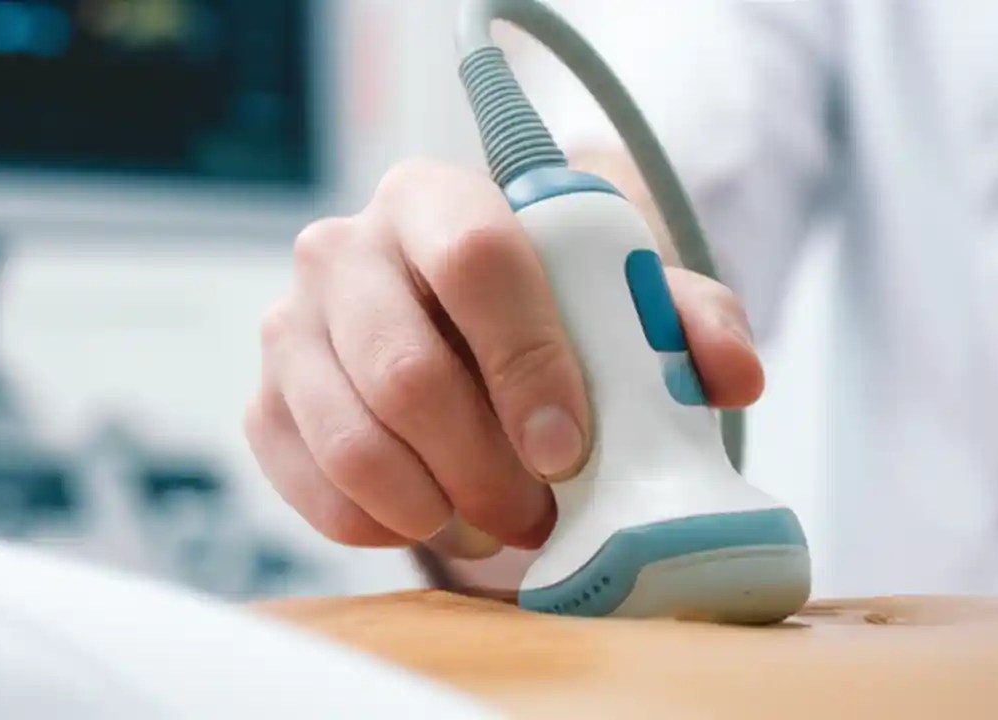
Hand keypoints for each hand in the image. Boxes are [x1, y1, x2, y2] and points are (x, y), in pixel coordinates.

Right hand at [244, 159, 763, 558]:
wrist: (448, 330)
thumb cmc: (539, 313)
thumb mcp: (621, 303)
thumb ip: (686, 323)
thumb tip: (733, 374)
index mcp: (433, 198)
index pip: (477, 263)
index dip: (528, 363)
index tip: (568, 449)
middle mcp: (343, 249)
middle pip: (406, 371)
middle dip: (487, 469)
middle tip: (539, 514)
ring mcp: (290, 327)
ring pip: (356, 444)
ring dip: (440, 508)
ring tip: (494, 524)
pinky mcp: (264, 402)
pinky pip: (318, 492)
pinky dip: (385, 526)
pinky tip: (432, 515)